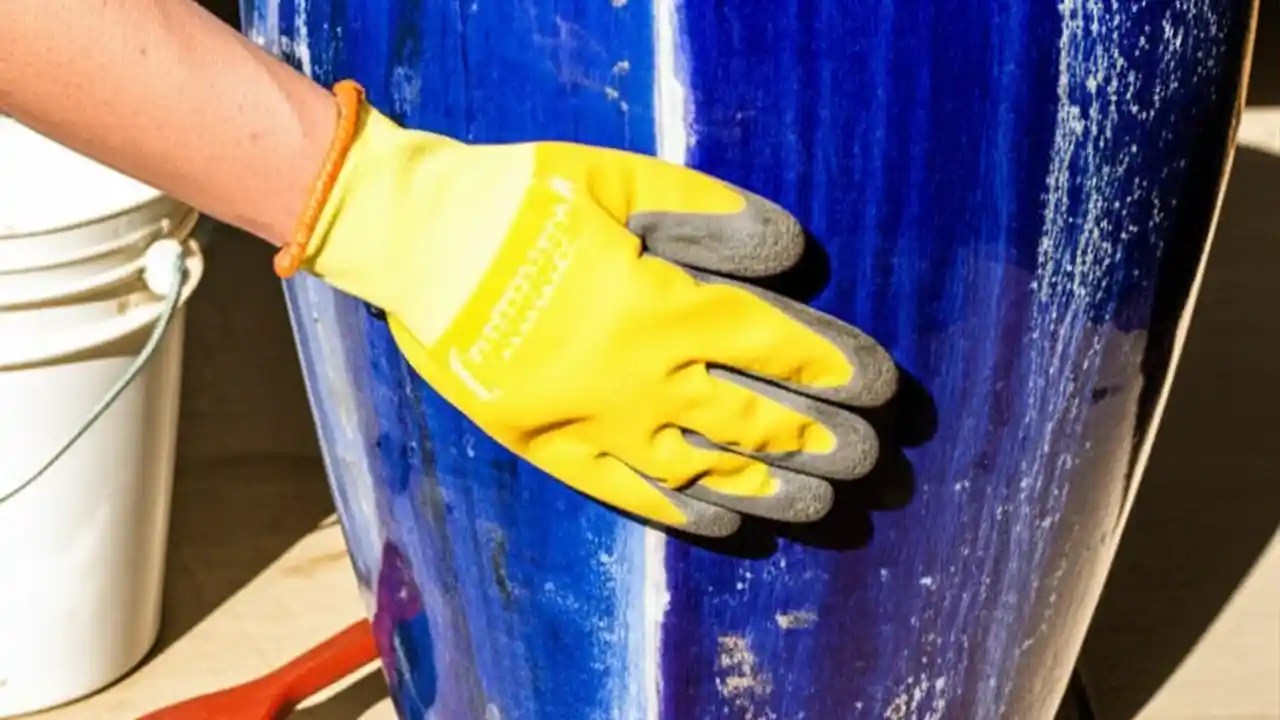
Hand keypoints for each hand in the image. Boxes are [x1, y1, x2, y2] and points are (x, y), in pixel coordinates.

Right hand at [289, 81, 897, 536]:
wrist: (418, 245)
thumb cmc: (523, 202)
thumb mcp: (625, 181)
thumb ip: (715, 214)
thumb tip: (792, 255)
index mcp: (670, 308)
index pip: (781, 349)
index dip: (838, 370)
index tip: (881, 390)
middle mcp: (648, 379)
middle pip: (758, 421)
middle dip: (823, 440)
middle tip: (869, 460)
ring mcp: (601, 423)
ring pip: (707, 471)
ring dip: (772, 489)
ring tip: (821, 506)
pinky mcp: (555, 447)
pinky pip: (632, 494)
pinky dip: (687, 513)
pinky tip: (729, 524)